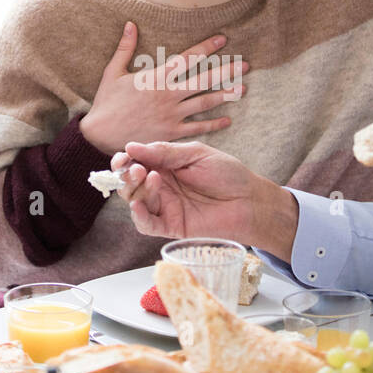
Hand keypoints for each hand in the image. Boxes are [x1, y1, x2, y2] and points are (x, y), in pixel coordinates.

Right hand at [79, 23, 247, 154]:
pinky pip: (197, 129)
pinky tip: (228, 120)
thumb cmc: (106, 103)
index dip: (206, 48)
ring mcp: (171, 115)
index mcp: (155, 78)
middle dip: (225, 71)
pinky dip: (213, 125)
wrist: (98, 134)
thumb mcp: (114, 72)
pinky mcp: (170, 134)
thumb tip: (130, 23)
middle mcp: (167, 95)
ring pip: (204, 103)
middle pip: (202, 80)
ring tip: (243, 89)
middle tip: (245, 65)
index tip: (223, 40)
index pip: (187, 58)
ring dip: (225, 95)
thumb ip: (125, 48)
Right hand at [113, 141, 295, 256]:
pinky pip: (146, 224)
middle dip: (127, 174)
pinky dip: (138, 216)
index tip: (123, 156)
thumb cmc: (228, 174)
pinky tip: (139, 205)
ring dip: (135, 189)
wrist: (249, 201)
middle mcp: (161, 185)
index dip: (124, 159)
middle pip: (130, 182)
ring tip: (150, 177)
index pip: (135, 162)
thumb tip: (131, 146)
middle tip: (137, 169)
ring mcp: (164, 206)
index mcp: (165, 165)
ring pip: (135, 200)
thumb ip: (165, 151)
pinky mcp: (170, 226)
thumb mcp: (196, 154)